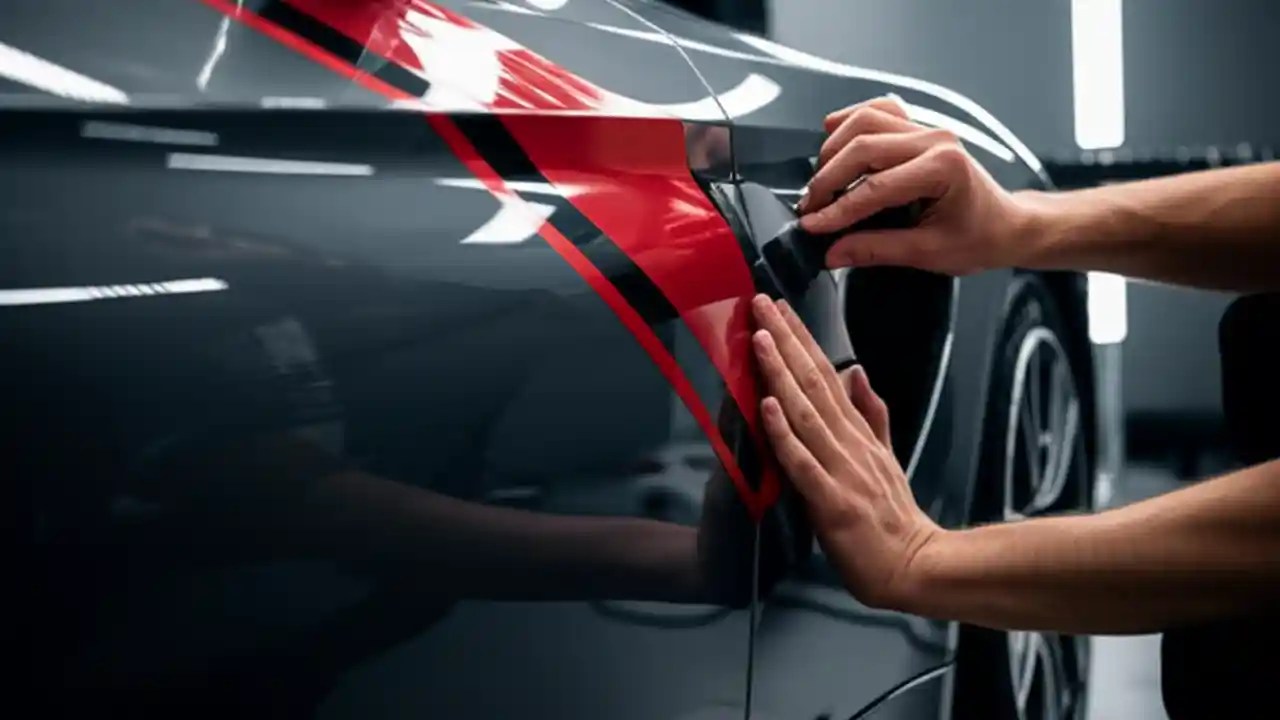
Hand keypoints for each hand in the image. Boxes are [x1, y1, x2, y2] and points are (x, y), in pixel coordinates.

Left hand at [750, 294, 941, 608]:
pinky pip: (803, 463)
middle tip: (761, 303)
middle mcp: (851, 445)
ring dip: (781, 374)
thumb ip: (872, 415)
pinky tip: (766, 405)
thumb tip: (858, 372)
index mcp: (860, 434)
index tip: (779, 308)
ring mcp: (842, 472)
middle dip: (786, 341)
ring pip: (806, 413)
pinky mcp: (833, 503)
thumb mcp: (887, 458)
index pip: (828, 376)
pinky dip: (784, 433)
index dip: (802, 340)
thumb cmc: (894, 520)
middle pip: (815, 383)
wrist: (917, 569)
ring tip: (760, 338)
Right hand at [798, 95, 1034, 274]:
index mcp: (943, 168)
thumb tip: (834, 251)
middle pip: (863, 146)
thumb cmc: (979, 236)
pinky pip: (878, 111)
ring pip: (865, 120)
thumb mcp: (929, 253)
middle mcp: (934, 140)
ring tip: (820, 182)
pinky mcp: (918, 129)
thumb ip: (877, 250)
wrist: (1005, 224)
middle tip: (810, 208)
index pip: (875, 187)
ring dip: (834, 149)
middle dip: (829, 179)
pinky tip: (834, 137)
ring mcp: (926, 129)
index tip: (813, 225)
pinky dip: (850, 121)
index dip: (838, 209)